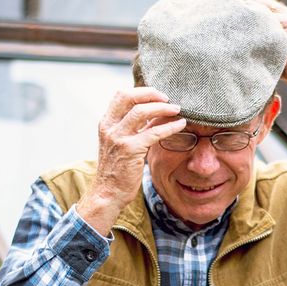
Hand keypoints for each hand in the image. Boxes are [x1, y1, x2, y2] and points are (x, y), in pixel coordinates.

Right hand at [77, 87, 185, 235]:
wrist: (107, 194)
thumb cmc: (116, 172)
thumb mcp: (119, 145)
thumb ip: (131, 129)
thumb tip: (152, 115)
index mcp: (106, 124)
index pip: (121, 95)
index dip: (141, 91)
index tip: (157, 95)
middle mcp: (109, 128)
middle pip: (130, 97)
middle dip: (152, 94)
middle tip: (168, 99)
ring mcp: (118, 138)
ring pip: (142, 111)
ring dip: (163, 108)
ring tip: (177, 110)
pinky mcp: (130, 150)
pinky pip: (153, 132)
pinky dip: (169, 127)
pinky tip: (180, 126)